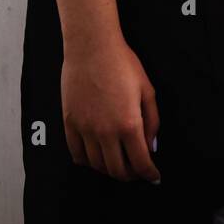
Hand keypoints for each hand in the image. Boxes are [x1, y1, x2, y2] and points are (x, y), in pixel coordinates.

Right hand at [61, 36, 160, 182]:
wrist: (92, 47)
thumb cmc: (122, 63)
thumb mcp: (147, 89)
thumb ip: (152, 121)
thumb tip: (151, 147)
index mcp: (129, 124)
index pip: (140, 163)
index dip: (149, 174)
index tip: (153, 176)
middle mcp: (106, 132)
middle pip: (117, 170)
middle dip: (131, 176)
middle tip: (137, 171)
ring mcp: (85, 129)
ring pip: (97, 166)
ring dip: (110, 169)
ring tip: (118, 162)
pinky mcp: (70, 124)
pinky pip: (77, 154)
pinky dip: (88, 162)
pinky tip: (96, 156)